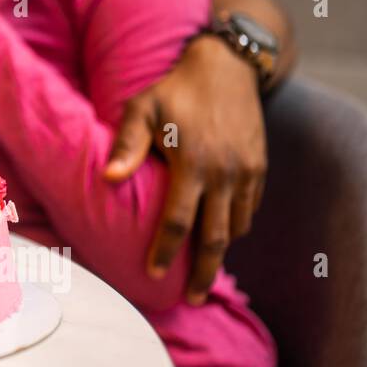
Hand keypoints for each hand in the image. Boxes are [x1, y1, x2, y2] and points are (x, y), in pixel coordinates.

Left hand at [104, 34, 267, 305]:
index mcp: (193, 163)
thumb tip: (107, 179)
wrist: (226, 68)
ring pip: (235, 226)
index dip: (166, 251)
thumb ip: (127, 145)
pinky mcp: (259, 168)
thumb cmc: (173, 90)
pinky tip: (218, 234)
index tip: (154, 274)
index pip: (178, 221)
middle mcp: (224, 173)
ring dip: (220, 251)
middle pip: (215, 237)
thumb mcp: (142, 109)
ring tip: (202, 270)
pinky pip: (248, 209)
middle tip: (189, 298)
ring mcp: (246, 172)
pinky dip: (235, 226)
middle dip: (203, 272)